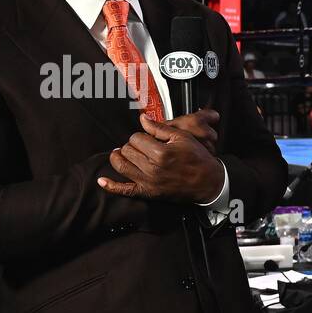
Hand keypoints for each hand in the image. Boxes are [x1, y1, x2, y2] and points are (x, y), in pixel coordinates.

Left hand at [98, 113, 224, 202]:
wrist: (208, 182)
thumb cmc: (198, 159)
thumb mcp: (183, 138)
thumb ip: (160, 128)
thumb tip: (143, 119)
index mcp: (161, 152)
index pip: (136, 137)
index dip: (141, 135)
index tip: (149, 137)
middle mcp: (153, 168)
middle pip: (127, 150)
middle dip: (132, 145)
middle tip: (141, 146)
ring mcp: (149, 182)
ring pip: (121, 166)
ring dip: (119, 158)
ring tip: (122, 153)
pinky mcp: (148, 193)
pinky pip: (125, 190)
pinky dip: (112, 186)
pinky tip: (102, 181)